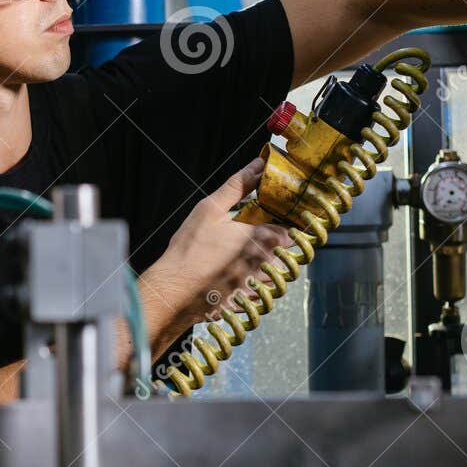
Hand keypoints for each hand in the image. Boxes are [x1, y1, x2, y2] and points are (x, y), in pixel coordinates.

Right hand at [139, 159, 292, 338]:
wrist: (173, 291)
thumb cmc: (190, 249)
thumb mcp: (210, 209)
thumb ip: (238, 185)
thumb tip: (258, 165)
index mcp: (264, 239)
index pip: (293, 230)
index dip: (284, 222)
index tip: (273, 217)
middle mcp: (268, 264)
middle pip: (285, 252)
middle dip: (274, 244)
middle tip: (251, 235)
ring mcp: (259, 286)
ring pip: (275, 272)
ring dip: (266, 264)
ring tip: (239, 256)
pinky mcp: (249, 301)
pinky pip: (261, 290)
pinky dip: (253, 282)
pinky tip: (232, 274)